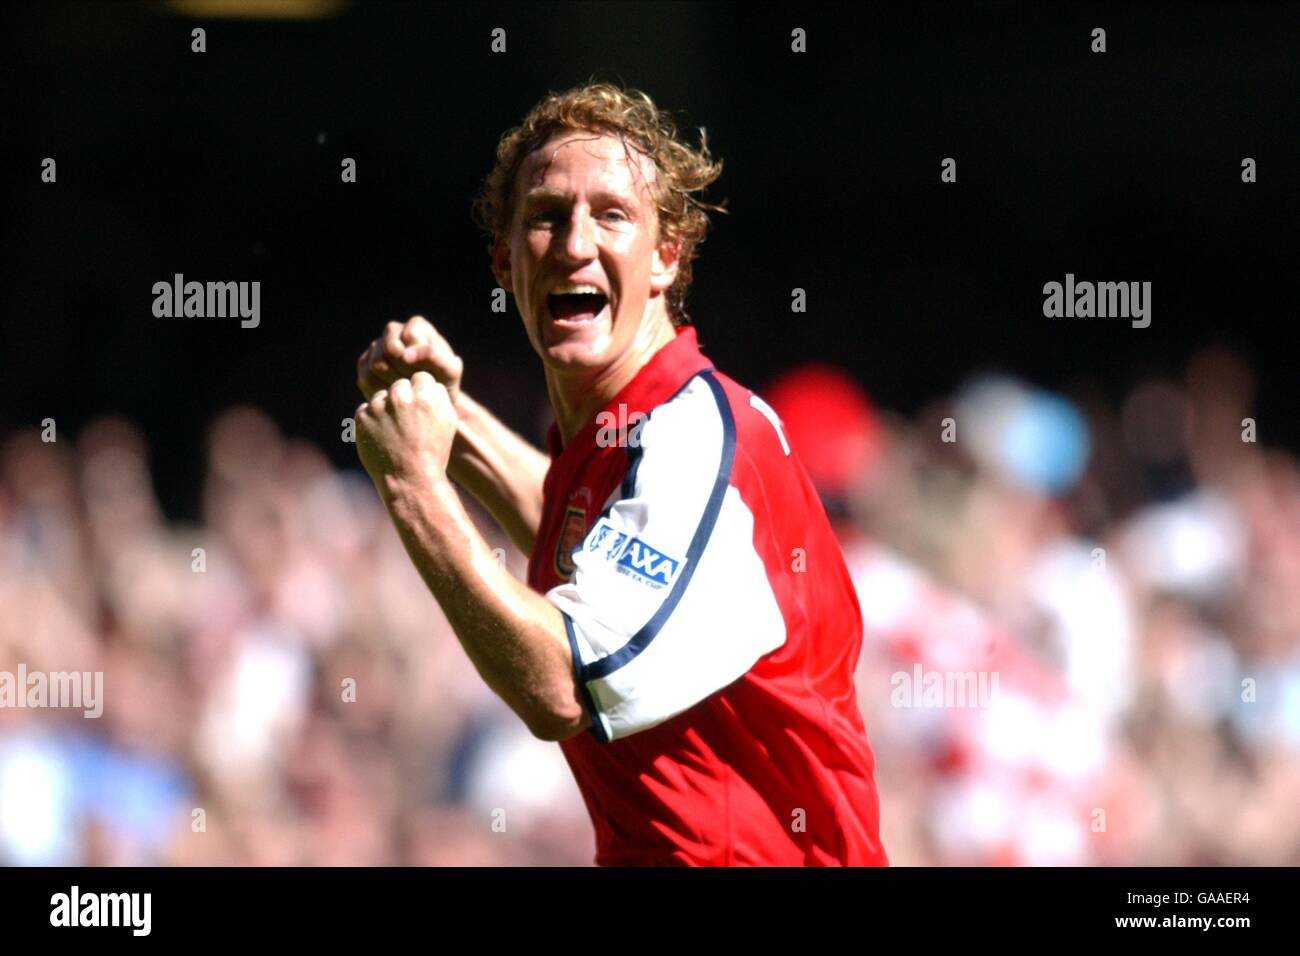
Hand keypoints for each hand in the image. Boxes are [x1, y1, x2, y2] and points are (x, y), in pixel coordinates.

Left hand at [355, 372, 457, 499]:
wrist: (409, 479)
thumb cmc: (433, 452)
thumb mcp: (447, 422)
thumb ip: (439, 396)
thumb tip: (429, 382)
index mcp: (425, 395)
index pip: (420, 378)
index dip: (422, 393)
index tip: (422, 409)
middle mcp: (400, 397)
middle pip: (400, 384)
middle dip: (403, 398)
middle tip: (407, 421)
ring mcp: (378, 406)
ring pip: (381, 396)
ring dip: (386, 408)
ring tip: (395, 433)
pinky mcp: (362, 417)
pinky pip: (366, 410)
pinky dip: (372, 421)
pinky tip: (383, 437)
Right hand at [357, 315, 463, 406]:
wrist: (430, 401)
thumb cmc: (444, 382)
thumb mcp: (449, 371)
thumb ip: (435, 358)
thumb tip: (406, 354)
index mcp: (417, 326)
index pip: (410, 336)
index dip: (417, 359)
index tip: (426, 374)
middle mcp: (394, 331)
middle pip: (389, 349)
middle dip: (405, 371)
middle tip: (416, 385)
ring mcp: (376, 346)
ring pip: (375, 363)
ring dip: (393, 382)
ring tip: (407, 391)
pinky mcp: (364, 364)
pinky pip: (366, 377)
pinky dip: (382, 390)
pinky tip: (395, 395)